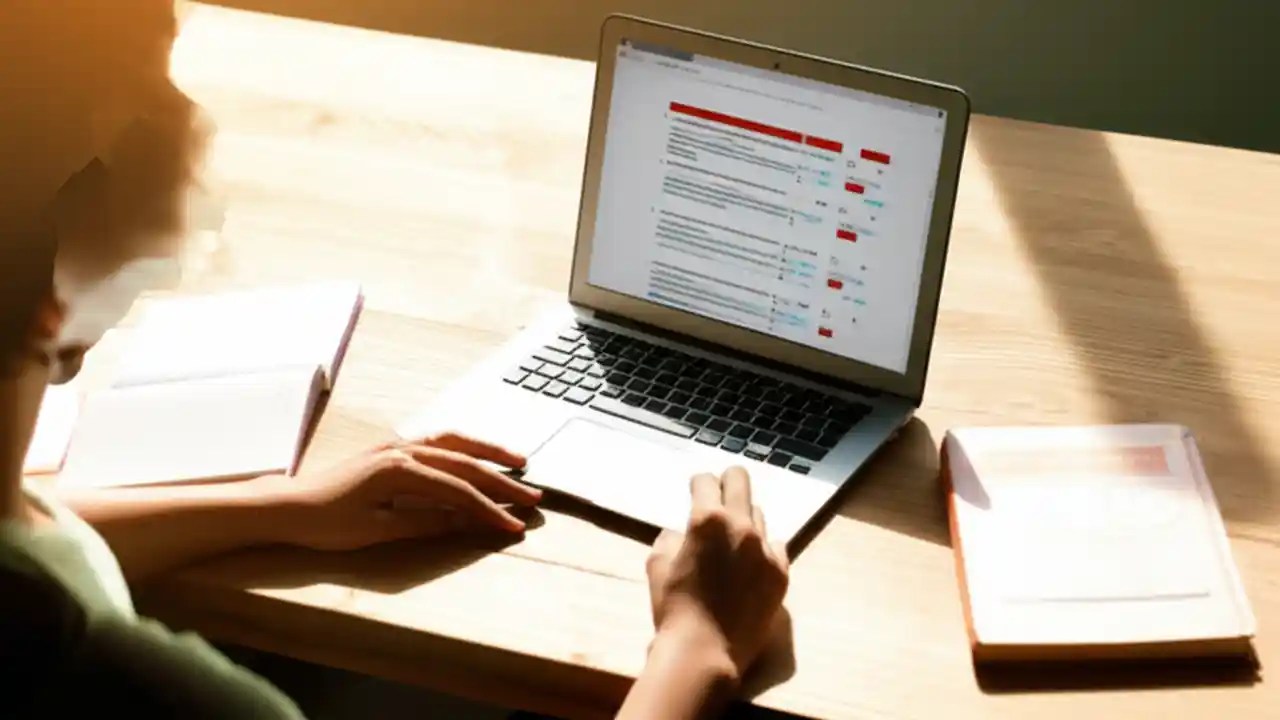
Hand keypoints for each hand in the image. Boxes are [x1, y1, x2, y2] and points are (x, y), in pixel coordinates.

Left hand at [262, 432, 540, 551]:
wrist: (285, 506)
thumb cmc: (325, 523)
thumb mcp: (377, 530)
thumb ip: (425, 521)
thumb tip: (466, 519)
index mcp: (400, 469)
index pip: (458, 491)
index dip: (489, 510)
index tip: (514, 527)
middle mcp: (403, 451)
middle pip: (464, 464)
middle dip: (502, 481)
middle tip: (533, 497)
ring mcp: (396, 446)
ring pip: (455, 443)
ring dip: (488, 452)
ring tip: (519, 461)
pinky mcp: (390, 451)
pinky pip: (438, 441)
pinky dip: (464, 446)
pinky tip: (475, 454)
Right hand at [645, 466, 789, 679]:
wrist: (705, 651)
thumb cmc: (674, 607)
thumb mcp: (657, 564)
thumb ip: (671, 538)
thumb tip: (682, 532)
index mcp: (706, 520)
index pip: (705, 481)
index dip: (696, 484)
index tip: (695, 490)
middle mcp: (740, 526)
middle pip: (740, 480)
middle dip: (726, 482)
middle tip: (718, 496)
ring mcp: (765, 549)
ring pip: (758, 514)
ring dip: (743, 520)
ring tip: (732, 540)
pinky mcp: (780, 572)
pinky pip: (775, 545)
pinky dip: (761, 548)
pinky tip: (749, 563)